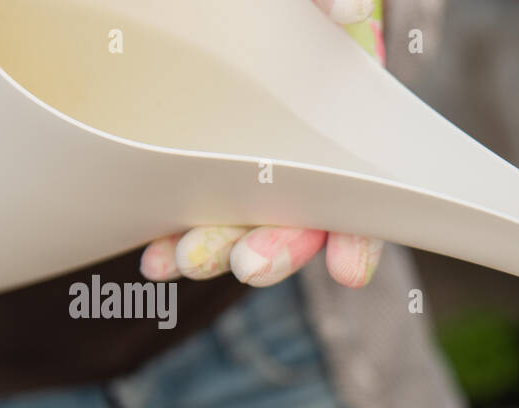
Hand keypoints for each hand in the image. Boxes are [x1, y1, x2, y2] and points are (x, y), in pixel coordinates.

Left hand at [139, 0, 384, 288]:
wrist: (238, 5)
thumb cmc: (293, 4)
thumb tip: (351, 10)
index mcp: (341, 101)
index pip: (363, 182)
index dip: (360, 231)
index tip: (349, 269)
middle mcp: (300, 141)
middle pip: (300, 211)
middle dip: (277, 247)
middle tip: (250, 265)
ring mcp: (247, 150)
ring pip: (243, 217)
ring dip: (218, 250)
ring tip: (188, 262)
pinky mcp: (193, 149)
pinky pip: (190, 201)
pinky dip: (173, 233)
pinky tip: (155, 257)